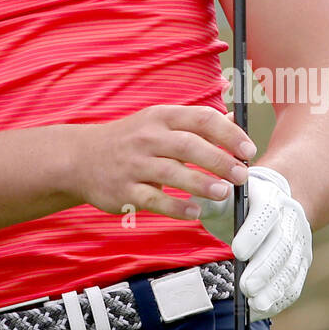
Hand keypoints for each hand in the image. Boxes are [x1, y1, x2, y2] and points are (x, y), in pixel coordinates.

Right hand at [75, 104, 256, 221]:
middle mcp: (147, 137)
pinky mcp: (124, 190)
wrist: (80, 158)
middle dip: (220, 160)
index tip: (248, 149)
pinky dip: (177, 207)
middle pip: (189, 146)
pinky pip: (155, 199)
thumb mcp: (157, 122)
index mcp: (160, 117)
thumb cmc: (129, 140)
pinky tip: (196, 212)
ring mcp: (134, 164)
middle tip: (242, 175)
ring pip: (173, 173)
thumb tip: (235, 119)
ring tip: (224, 193)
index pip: (201, 119)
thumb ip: (195, 123)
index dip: (228, 133)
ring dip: (202, 184)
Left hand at [185, 164, 312, 319]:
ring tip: (255, 304)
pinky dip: (280, 299)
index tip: (237, 252)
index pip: (267, 212)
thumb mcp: (221, 197)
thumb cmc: (235, 203)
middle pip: (282, 244)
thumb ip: (210, 202)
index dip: (254, 232)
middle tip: (245, 287)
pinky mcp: (302, 260)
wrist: (265, 204)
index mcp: (270, 195)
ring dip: (274, 288)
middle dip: (264, 268)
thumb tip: (195, 207)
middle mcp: (290, 216)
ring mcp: (300, 239)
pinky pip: (295, 282)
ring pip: (291, 266)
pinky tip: (261, 309)